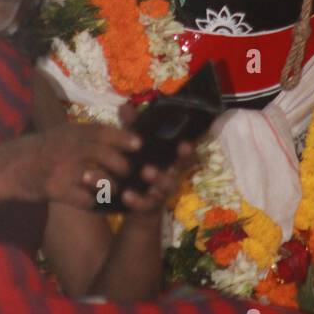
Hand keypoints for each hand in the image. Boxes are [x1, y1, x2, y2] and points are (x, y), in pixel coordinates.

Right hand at [17, 122, 142, 210]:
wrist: (9, 167)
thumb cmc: (39, 149)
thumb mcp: (61, 133)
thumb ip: (84, 134)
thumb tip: (115, 136)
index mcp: (71, 132)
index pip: (102, 131)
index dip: (123, 136)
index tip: (139, 143)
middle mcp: (68, 148)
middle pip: (104, 154)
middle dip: (122, 165)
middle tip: (129, 172)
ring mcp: (62, 169)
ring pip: (98, 178)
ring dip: (111, 186)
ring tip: (116, 190)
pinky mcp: (56, 190)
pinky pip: (83, 199)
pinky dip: (93, 202)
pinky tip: (96, 203)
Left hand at [114, 102, 196, 219]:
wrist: (135, 201)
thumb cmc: (139, 165)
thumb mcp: (136, 146)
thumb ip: (132, 128)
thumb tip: (124, 106)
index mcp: (171, 159)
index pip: (186, 152)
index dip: (189, 148)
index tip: (186, 143)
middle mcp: (172, 174)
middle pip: (180, 168)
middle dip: (179, 161)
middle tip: (180, 147)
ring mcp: (162, 192)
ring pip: (166, 187)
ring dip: (158, 178)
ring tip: (145, 172)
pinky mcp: (150, 206)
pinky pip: (146, 205)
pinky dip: (137, 200)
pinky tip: (126, 195)